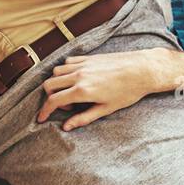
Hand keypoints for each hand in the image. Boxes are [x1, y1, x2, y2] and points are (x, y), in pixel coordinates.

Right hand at [37, 48, 170, 129]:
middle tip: (63, 106)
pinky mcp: (88, 57)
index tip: (41, 118)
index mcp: (82, 91)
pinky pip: (67, 62)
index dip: (44, 111)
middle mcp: (79, 75)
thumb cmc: (128, 92)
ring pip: (56, 72)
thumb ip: (84, 118)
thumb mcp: (106, 109)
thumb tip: (66, 127)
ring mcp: (82, 64)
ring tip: (71, 93)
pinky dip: (65, 71)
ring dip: (56, 84)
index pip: (54, 101)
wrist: (142, 70)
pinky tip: (76, 79)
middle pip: (49, 85)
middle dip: (49, 97)